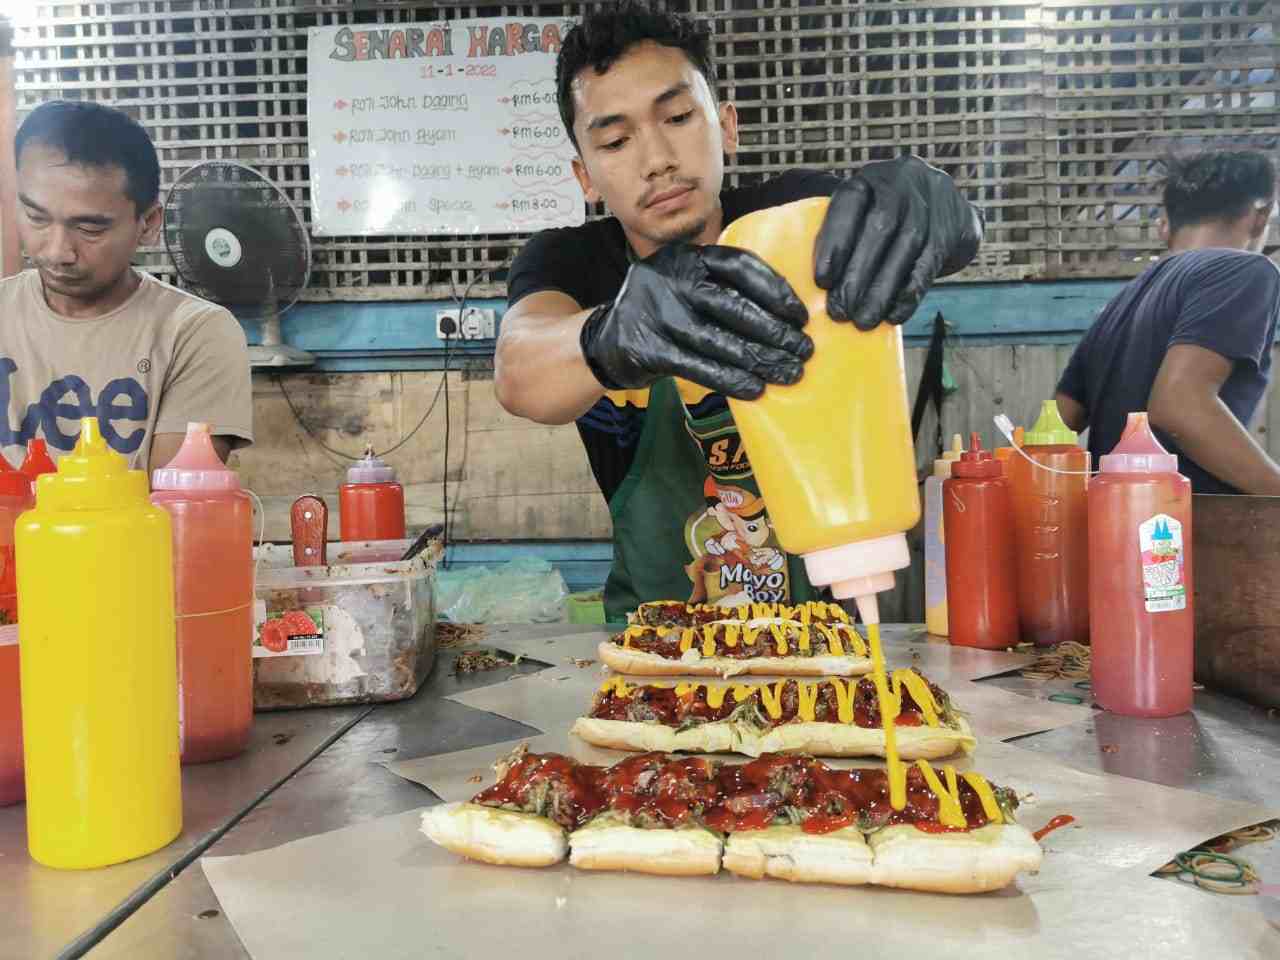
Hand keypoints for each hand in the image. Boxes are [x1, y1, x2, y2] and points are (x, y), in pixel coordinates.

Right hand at [579, 243, 813, 399]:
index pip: (740, 265)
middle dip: (772, 330)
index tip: (800, 315)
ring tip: (788, 373)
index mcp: (686, 257)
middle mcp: (670, 278)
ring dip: (758, 359)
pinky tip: (754, 388)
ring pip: (718, 339)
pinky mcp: (647, 348)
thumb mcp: (685, 286)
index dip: (775, 290)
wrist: (603, 342)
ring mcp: (656, 313)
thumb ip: (721, 289)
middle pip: (731, 304)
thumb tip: (784, 316)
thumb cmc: (661, 314)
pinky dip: (730, 379)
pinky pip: (698, 366)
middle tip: (803, 350)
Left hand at [814, 156, 982, 329]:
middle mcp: (903, 183)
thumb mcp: (866, 210)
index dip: (835, 241)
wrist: (948, 205)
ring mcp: (931, 204)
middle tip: (840, 310)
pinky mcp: (951, 230)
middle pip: (880, 227)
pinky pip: (929, 264)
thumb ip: (845, 234)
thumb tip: (822, 285)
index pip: (849, 202)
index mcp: (871, 178)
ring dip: (881, 290)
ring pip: (906, 247)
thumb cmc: (891, 216)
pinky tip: (893, 315)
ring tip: (863, 320)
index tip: (822, 280)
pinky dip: (909, 294)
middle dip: (857, 274)